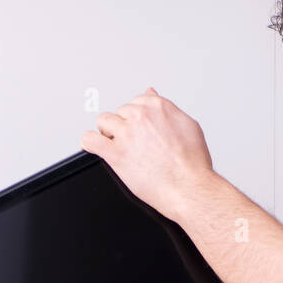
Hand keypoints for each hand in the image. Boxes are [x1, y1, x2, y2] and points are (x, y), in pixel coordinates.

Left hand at [80, 87, 216, 225]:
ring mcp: (126, 134)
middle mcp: (140, 117)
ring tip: (117, 145)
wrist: (188, 187)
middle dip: (124, 126)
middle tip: (133, 143)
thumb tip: (152, 94)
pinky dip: (90, 143)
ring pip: (104, 122)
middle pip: (120, 112)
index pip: (136, 102)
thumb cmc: (192, 163)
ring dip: (108, 132)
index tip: (139, 128)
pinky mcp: (116, 154)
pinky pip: (90, 141)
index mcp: (157, 107)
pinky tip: (95, 148)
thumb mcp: (188, 126)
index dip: (137, 118)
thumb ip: (167, 109)